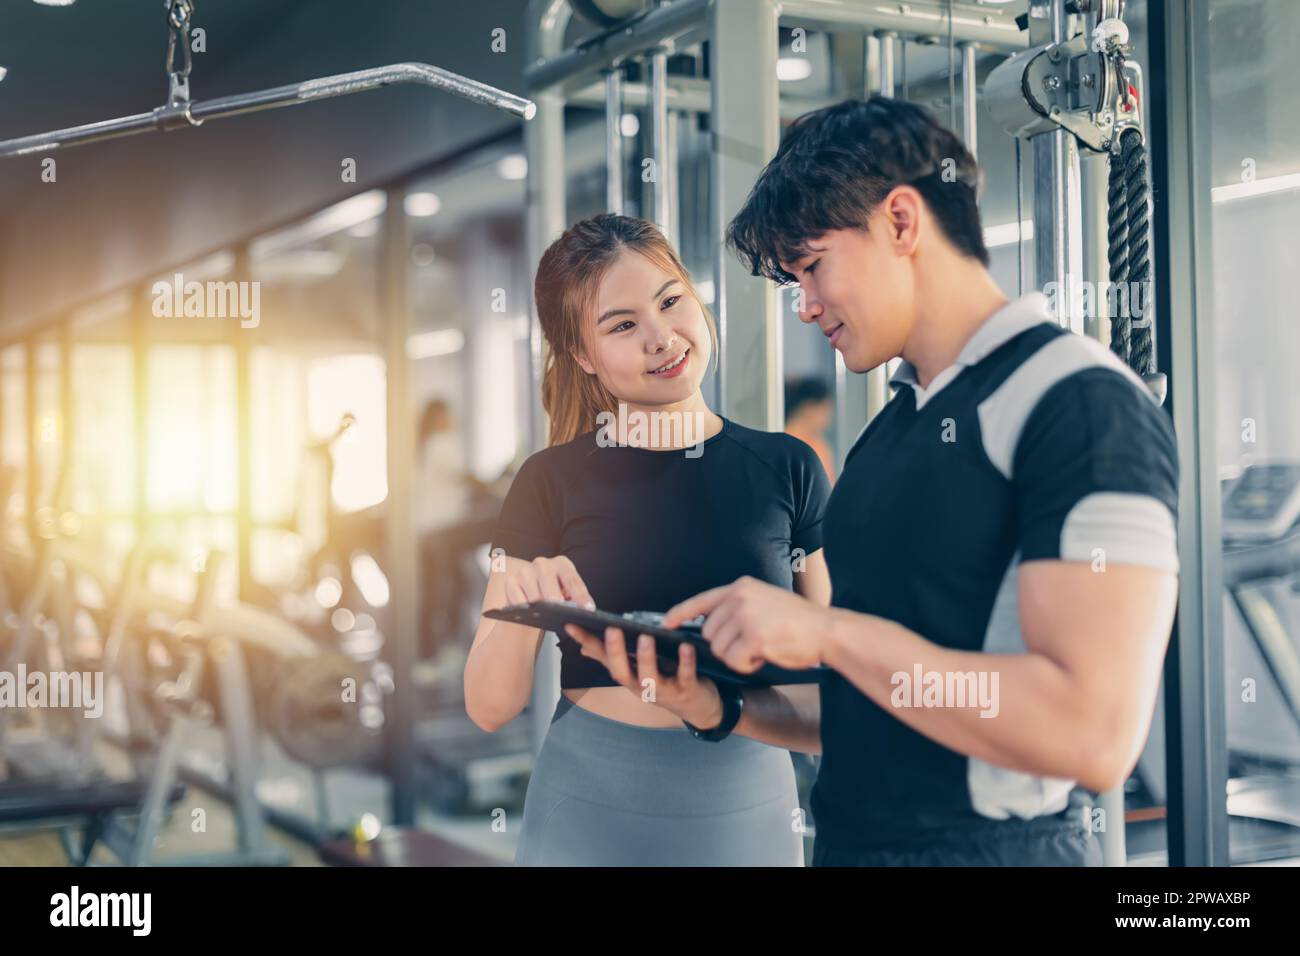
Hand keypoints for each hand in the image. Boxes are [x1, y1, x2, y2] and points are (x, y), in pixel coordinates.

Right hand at [489, 554, 593, 609]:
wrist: (532, 593)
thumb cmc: (554, 592)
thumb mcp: (569, 592)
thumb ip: (577, 598)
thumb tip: (586, 609)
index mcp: (561, 563)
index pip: (572, 580)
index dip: (581, 596)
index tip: (588, 609)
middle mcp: (542, 564)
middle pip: (549, 584)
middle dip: (556, 600)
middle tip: (562, 613)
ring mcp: (525, 572)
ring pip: (534, 595)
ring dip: (540, 608)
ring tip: (547, 617)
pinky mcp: (511, 582)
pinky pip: (518, 601)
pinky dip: (524, 610)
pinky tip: (530, 616)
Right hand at [563, 625, 724, 729]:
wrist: (699, 708)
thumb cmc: (666, 683)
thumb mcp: (636, 672)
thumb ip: (612, 659)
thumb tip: (584, 648)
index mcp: (628, 677)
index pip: (602, 658)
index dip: (587, 643)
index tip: (572, 625)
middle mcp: (640, 686)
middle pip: (622, 672)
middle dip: (615, 652)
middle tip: (612, 629)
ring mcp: (663, 691)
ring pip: (650, 677)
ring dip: (647, 658)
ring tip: (645, 637)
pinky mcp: (686, 691)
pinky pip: (685, 676)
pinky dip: (686, 661)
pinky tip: (685, 646)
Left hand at [663, 576, 830, 672]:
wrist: (828, 630)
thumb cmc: (800, 623)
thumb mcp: (766, 602)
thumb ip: (739, 608)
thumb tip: (710, 626)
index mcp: (742, 587)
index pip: (701, 600)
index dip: (680, 613)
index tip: (666, 623)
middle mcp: (739, 598)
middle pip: (710, 633)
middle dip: (727, 646)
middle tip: (755, 644)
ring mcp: (745, 616)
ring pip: (720, 650)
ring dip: (739, 657)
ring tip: (764, 647)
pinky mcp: (752, 636)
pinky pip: (734, 661)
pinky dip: (748, 665)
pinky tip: (766, 656)